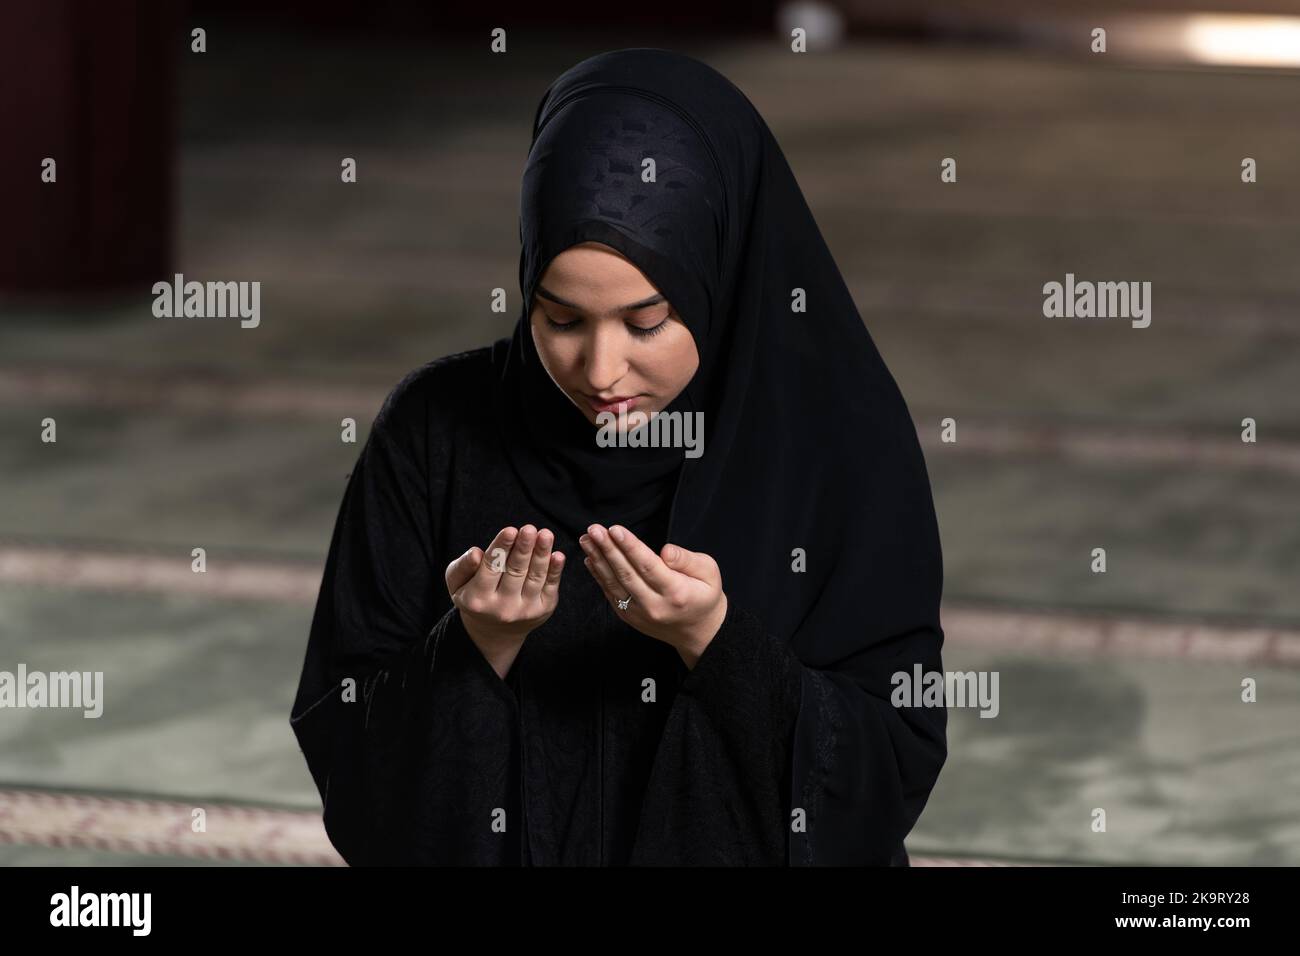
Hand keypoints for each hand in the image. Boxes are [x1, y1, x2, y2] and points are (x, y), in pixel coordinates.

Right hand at [445, 524, 564, 678]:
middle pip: (515, 572)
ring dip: (542, 555)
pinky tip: (558, 555)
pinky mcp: (542, 610)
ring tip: (546, 535)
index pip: (490, 568)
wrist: (494, 629)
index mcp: (477, 599)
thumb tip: (475, 552)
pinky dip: (555, 571)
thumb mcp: (457, 583)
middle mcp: (501, 608)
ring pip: (534, 577)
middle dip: (523, 549)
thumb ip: (462, 567)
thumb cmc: (473, 595)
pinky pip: (550, 587)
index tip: (510, 530)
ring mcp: (524, 610)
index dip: (501, 548)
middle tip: (530, 529)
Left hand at [579, 523, 726, 668]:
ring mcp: (639, 614)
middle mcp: (654, 606)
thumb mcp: (709, 572)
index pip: (648, 566)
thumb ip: (687, 560)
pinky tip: (591, 558)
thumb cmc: (704, 595)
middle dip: (607, 549)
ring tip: (586, 540)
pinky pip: (610, 594)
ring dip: (597, 560)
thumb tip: (665, 551)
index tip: (614, 529)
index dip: (629, 547)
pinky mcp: (629, 617)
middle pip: (626, 574)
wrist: (698, 631)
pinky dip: (599, 575)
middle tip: (594, 530)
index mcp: (676, 592)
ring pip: (614, 584)